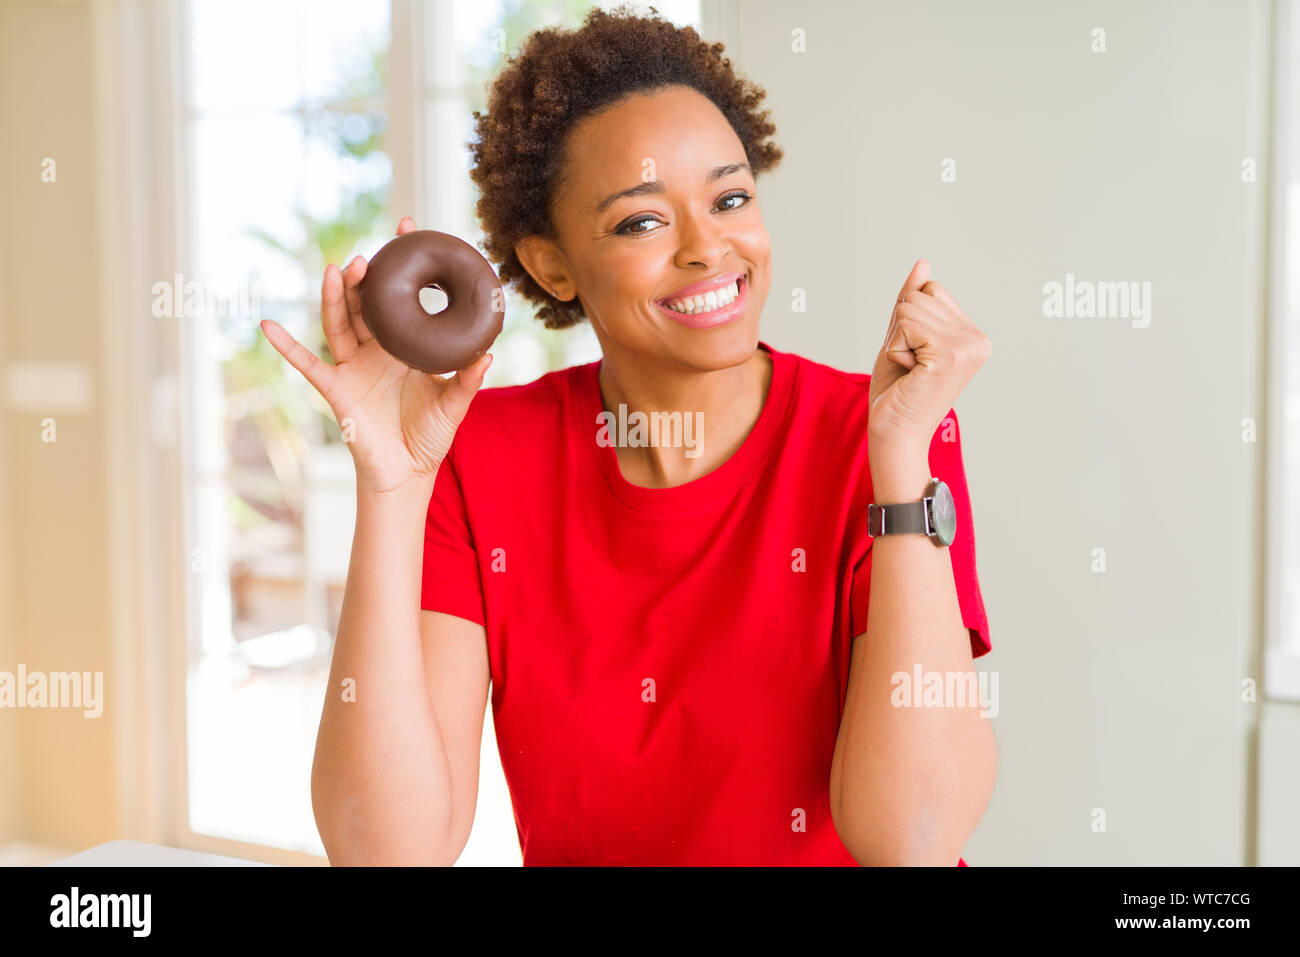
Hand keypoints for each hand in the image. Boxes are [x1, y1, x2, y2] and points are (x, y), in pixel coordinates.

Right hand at [260, 216, 492, 498]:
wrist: (407, 472)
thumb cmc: (430, 436)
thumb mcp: (453, 406)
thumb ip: (466, 381)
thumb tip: (486, 355)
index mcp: (404, 345)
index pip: (400, 298)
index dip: (401, 265)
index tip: (407, 227)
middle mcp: (376, 349)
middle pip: (364, 304)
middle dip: (364, 278)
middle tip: (369, 257)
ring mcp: (353, 366)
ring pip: (339, 323)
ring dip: (334, 298)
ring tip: (333, 271)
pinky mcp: (336, 388)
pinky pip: (307, 364)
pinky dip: (286, 347)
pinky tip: (269, 326)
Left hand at [867, 259, 990, 464]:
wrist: (895, 434)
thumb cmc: (897, 393)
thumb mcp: (901, 338)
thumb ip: (911, 302)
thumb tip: (923, 264)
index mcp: (972, 335)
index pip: (930, 290)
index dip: (908, 321)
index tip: (915, 357)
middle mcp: (977, 338)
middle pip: (920, 294)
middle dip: (901, 330)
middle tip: (911, 367)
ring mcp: (968, 345)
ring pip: (910, 307)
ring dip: (897, 340)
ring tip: (911, 371)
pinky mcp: (950, 353)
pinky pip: (905, 324)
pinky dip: (896, 348)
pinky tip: (910, 374)